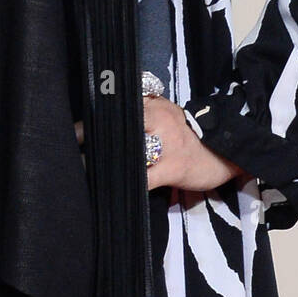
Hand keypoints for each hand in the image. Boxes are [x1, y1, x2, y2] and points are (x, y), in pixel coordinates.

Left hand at [73, 103, 252, 191]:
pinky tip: (112, 191)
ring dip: (106, 165)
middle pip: (118, 128)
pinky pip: (145, 178)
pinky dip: (128, 184)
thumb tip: (107, 122)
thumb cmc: (190, 135)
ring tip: (86, 174)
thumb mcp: (166, 114)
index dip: (91, 121)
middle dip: (93, 141)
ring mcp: (165, 143)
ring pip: (128, 153)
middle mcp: (157, 118)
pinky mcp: (173, 167)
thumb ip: (141, 114)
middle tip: (71, 155)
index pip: (117, 109)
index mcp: (152, 105)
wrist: (225, 150)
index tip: (71, 134)